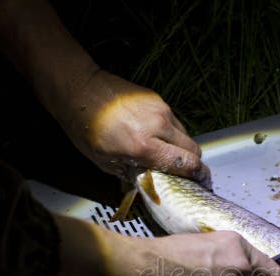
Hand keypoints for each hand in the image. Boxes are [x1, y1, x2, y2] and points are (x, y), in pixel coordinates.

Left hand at [59, 69, 210, 182]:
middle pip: (193, 149)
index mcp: (143, 145)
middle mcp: (157, 126)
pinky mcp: (158, 99)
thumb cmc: (85, 128)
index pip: (185, 163)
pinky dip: (170, 132)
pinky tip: (154, 135)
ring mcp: (160, 109)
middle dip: (192, 162)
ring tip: (165, 152)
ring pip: (186, 134)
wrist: (79, 89)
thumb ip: (132, 174)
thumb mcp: (104, 161)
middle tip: (186, 171)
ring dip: (181, 147)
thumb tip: (151, 181)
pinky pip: (174, 121)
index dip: (197, 175)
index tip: (200, 181)